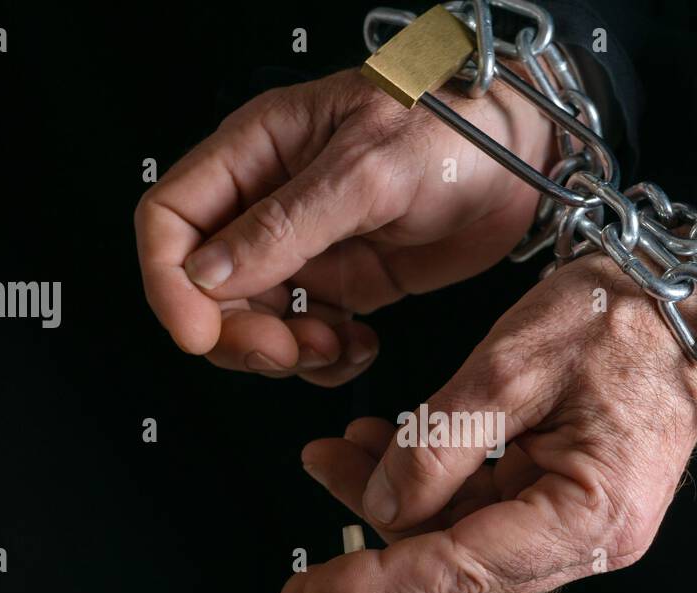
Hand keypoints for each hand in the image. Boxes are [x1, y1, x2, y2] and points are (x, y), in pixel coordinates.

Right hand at [134, 68, 555, 384]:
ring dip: (283, 353)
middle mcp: (269, 203)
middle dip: (237, 332)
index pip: (169, 219)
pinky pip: (306, 338)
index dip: (169, 282)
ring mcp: (306, 250)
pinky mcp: (343, 286)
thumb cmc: (456, 129)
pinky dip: (323, 359)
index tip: (198, 333)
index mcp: (255, 152)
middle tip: (286, 352)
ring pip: (253, 322)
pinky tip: (359, 345)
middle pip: (205, 287)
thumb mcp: (368, 170)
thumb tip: (209, 273)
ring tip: (335, 347)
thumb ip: (287, 224)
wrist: (527, 157)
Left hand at [279, 254, 696, 592]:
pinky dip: (435, 486)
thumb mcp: (511, 367)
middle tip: (318, 476)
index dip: (372, 585)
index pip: (458, 572)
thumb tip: (379, 506)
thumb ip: (437, 445)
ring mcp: (582, 528)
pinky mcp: (569, 504)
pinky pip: (486, 514)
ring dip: (399, 504)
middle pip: (459, 570)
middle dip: (376, 535)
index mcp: (588, 518)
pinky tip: (391, 447)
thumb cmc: (624, 318)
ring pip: (465, 543)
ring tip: (345, 448)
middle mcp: (591, 542)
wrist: (691, 302)